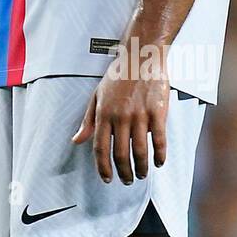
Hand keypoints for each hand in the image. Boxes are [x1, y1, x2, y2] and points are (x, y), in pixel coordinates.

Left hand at [71, 51, 169, 184]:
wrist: (141, 57)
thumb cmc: (119, 76)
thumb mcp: (96, 96)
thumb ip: (88, 121)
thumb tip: (77, 140)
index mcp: (104, 113)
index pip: (100, 148)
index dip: (103, 167)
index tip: (107, 178)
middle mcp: (121, 116)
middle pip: (121, 154)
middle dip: (123, 172)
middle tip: (127, 180)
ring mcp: (140, 115)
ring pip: (140, 151)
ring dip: (141, 168)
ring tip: (141, 174)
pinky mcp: (157, 112)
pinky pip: (159, 140)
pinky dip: (160, 155)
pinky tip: (159, 161)